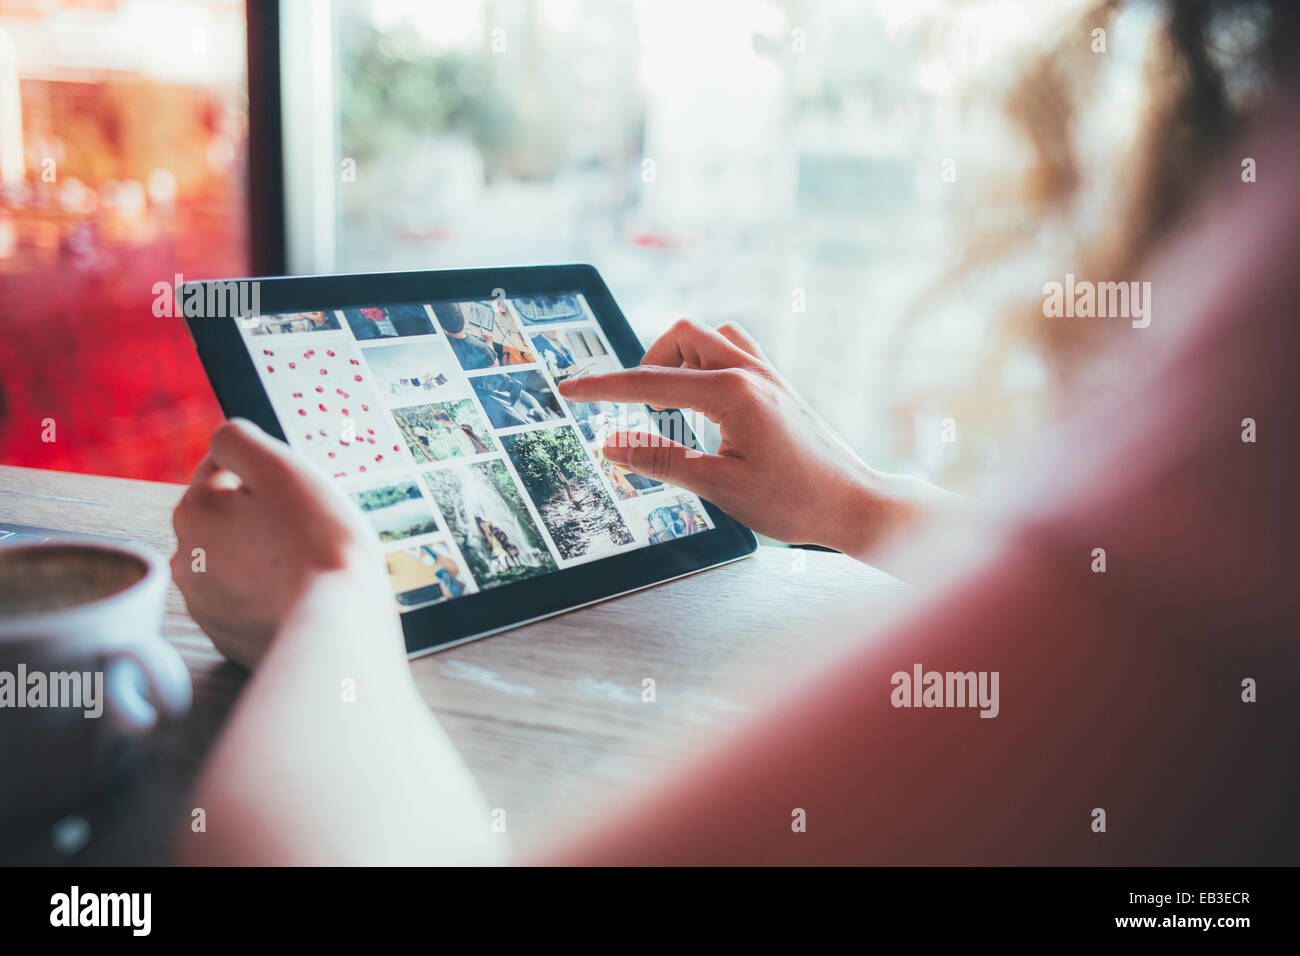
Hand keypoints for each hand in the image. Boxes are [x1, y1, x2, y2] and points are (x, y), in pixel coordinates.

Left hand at [171, 419, 394, 667]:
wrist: (338, 627)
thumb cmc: (318, 542)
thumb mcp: (282, 469)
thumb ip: (239, 440)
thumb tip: (223, 441)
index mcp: (192, 510)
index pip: (224, 468)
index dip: (267, 474)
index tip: (298, 495)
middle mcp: (183, 558)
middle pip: (229, 516)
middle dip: (261, 517)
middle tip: (308, 531)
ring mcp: (204, 604)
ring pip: (237, 558)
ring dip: (264, 555)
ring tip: (306, 568)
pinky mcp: (228, 637)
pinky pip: (248, 600)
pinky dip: (268, 595)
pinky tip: (299, 597)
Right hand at [558, 319, 901, 554]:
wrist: (854, 504)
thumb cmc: (793, 501)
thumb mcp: (719, 487)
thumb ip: (661, 460)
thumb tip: (609, 443)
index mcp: (732, 393)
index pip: (651, 382)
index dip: (603, 388)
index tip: (567, 389)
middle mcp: (751, 372)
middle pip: (681, 335)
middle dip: (650, 364)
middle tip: (648, 414)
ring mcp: (768, 374)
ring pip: (709, 336)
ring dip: (680, 360)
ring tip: (675, 409)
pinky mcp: (778, 386)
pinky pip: (734, 349)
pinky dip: (707, 364)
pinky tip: (707, 405)